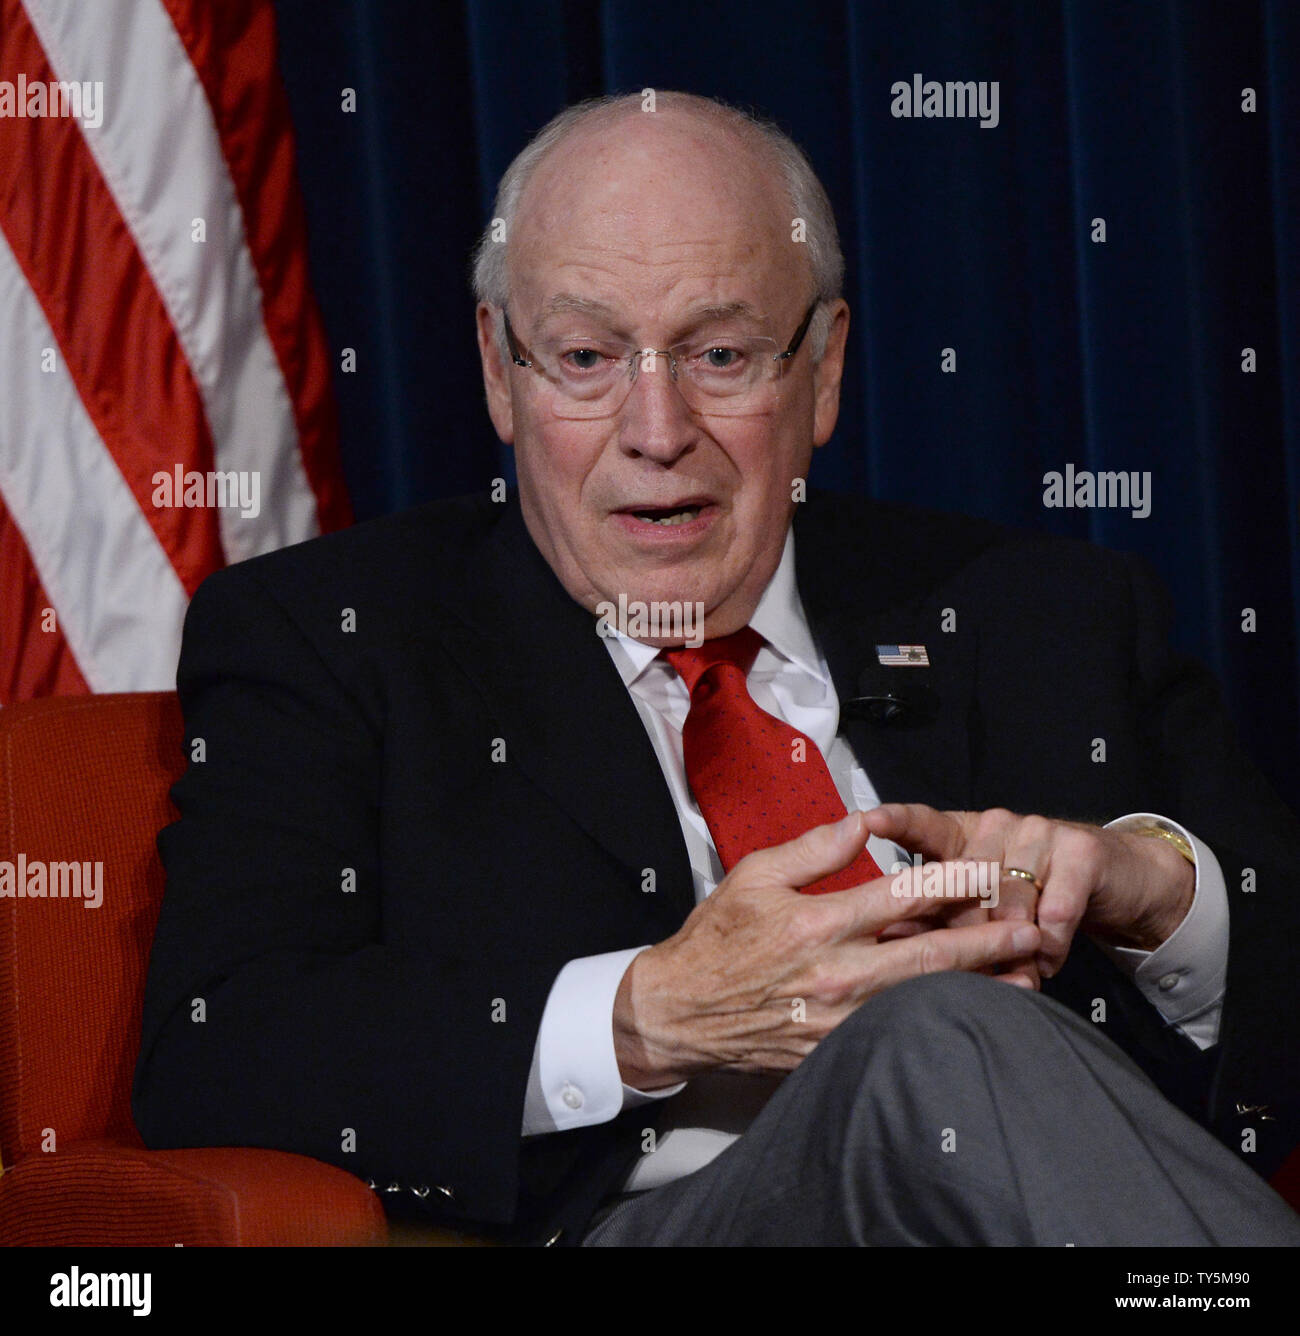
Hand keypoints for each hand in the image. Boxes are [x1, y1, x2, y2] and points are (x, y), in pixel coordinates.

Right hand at [612, 812, 1041, 1088]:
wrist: (680, 1010)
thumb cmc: (715, 940)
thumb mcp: (754, 875)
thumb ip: (812, 850)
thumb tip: (859, 823)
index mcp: (818, 921)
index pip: (903, 895)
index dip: (954, 881)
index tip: (990, 870)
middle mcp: (838, 971)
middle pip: (930, 953)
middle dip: (987, 940)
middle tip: (1031, 928)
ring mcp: (841, 1016)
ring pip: (924, 998)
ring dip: (977, 986)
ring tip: (1023, 974)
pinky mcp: (835, 1047)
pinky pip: (899, 1030)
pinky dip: (937, 1019)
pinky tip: (967, 1013)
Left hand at [861, 804, 1195, 980]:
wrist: (1113, 882)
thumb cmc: (1029, 898)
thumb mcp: (979, 905)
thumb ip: (936, 914)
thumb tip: (888, 940)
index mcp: (961, 833)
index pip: (923, 823)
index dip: (897, 821)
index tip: (870, 821)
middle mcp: (996, 823)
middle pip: (966, 881)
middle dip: (966, 933)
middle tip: (970, 972)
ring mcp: (1038, 831)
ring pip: (1011, 898)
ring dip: (1012, 944)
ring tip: (1017, 972)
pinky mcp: (1080, 850)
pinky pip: (1055, 907)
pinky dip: (1051, 942)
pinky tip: (1047, 958)